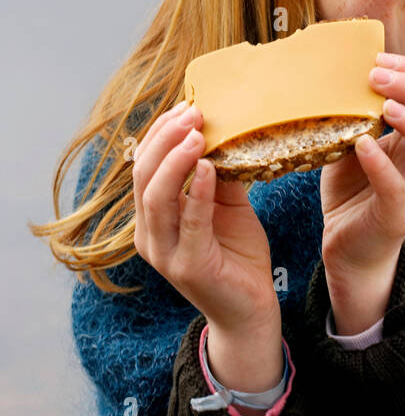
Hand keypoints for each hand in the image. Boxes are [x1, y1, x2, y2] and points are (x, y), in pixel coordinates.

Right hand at [131, 101, 278, 336]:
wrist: (251, 311)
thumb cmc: (236, 255)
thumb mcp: (227, 205)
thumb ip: (219, 174)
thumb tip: (227, 131)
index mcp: (153, 219)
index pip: (143, 166)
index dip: (160, 133)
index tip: (186, 104)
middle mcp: (150, 235)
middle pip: (143, 176)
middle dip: (165, 139)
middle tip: (193, 111)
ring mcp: (166, 253)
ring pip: (155, 197)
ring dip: (175, 160)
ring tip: (198, 133)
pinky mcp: (189, 266)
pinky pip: (190, 223)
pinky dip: (196, 192)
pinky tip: (207, 167)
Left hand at [320, 51, 404, 278]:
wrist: (346, 249)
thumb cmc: (352, 191)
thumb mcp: (353, 143)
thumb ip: (356, 116)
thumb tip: (340, 76)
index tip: (380, 58)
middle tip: (377, 75)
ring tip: (385, 106)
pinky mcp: (396, 216)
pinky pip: (397, 188)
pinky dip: (381, 163)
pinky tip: (362, 144)